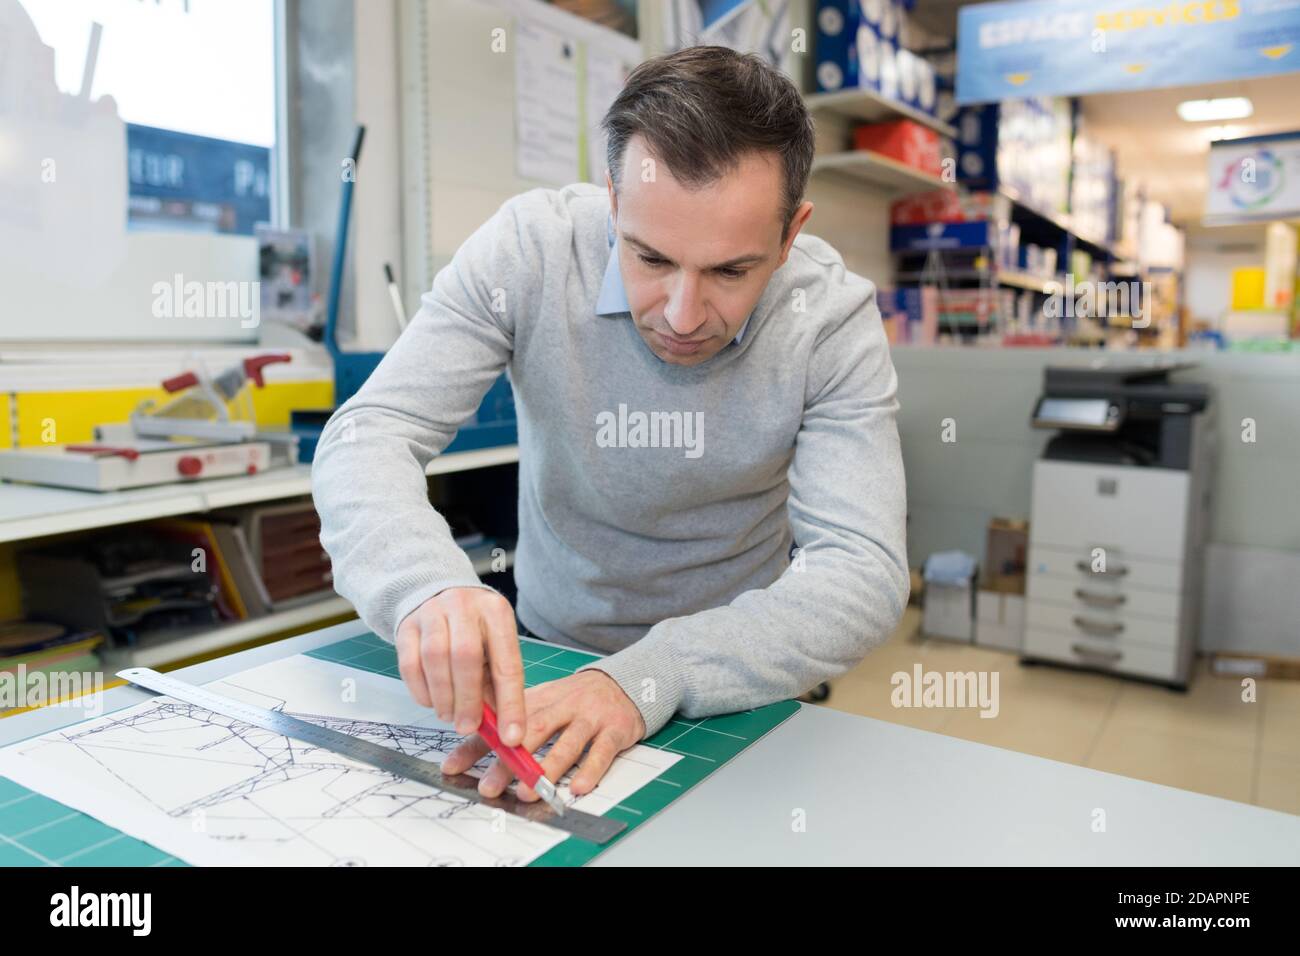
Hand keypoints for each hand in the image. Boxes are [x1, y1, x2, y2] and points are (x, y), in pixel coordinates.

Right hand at [395, 587, 525, 745]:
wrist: (438, 595)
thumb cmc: (474, 631)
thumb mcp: (494, 649)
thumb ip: (498, 687)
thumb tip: (503, 731)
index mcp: (497, 613)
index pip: (507, 664)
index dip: (511, 704)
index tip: (511, 737)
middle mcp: (465, 606)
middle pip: (466, 657)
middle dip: (468, 700)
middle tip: (467, 726)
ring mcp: (432, 612)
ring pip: (435, 658)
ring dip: (443, 697)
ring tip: (449, 715)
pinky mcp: (407, 626)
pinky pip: (410, 664)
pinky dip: (421, 691)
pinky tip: (431, 701)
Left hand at [442, 669, 645, 800]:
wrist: (623, 683)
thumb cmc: (575, 699)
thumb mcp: (543, 702)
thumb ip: (512, 721)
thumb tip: (471, 743)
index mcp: (540, 699)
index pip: (503, 721)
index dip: (477, 744)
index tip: (453, 766)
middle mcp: (563, 706)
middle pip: (533, 731)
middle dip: (509, 760)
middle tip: (489, 786)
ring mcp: (589, 717)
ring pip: (568, 743)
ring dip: (547, 768)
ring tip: (528, 791)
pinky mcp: (614, 729)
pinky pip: (602, 751)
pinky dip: (590, 770)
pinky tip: (578, 787)